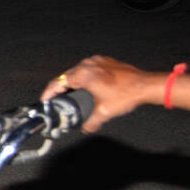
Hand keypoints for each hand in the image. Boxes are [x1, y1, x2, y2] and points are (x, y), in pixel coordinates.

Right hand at [40, 55, 159, 132]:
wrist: (145, 85)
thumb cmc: (126, 94)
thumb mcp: (105, 112)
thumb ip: (91, 123)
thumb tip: (86, 128)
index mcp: (83, 75)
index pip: (57, 83)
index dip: (48, 93)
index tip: (44, 99)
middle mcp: (87, 65)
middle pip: (66, 76)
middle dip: (60, 88)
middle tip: (57, 99)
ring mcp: (97, 61)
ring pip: (77, 70)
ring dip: (72, 81)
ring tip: (71, 93)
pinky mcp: (105, 61)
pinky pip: (89, 68)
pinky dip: (84, 76)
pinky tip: (88, 85)